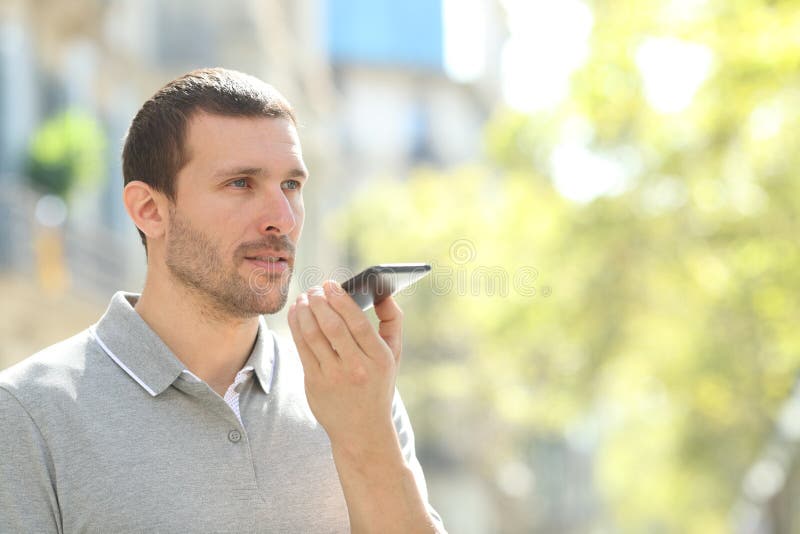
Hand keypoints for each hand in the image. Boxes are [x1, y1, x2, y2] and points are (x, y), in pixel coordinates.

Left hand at [287, 280, 403, 451]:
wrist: (362, 430)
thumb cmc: (378, 384)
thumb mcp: (394, 355)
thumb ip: (392, 320)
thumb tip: (383, 291)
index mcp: (379, 359)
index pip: (358, 323)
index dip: (341, 300)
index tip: (330, 284)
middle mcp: (357, 368)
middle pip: (332, 326)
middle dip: (319, 301)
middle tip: (314, 288)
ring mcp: (333, 377)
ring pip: (313, 335)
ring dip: (304, 311)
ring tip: (304, 298)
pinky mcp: (314, 384)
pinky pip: (301, 348)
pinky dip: (296, 326)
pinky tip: (296, 313)